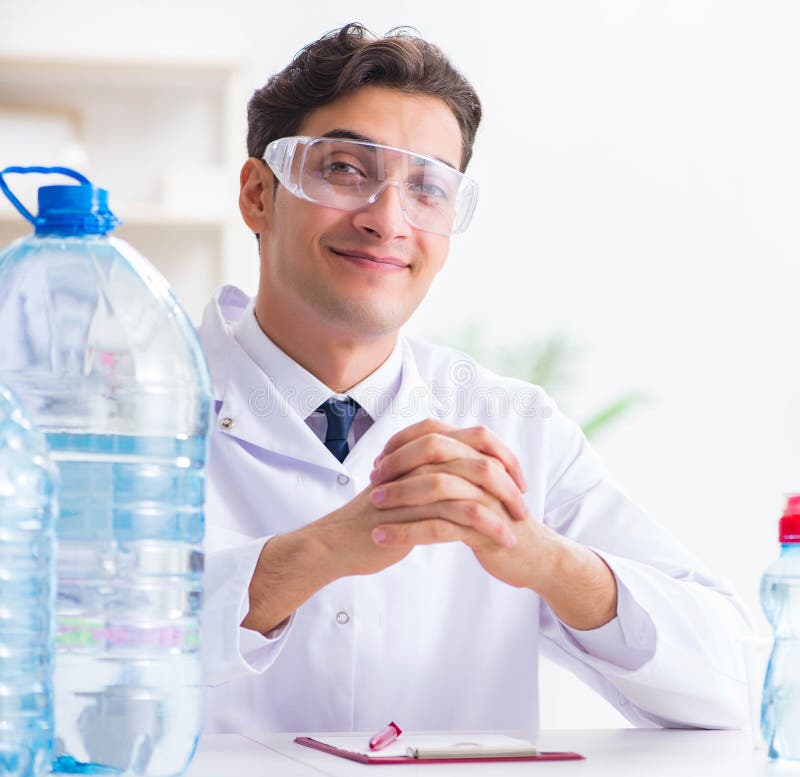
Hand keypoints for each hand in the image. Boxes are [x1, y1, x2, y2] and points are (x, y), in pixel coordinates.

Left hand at [366, 419, 616, 626]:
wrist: (535, 557)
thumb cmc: (498, 522)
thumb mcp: (477, 489)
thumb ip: (454, 470)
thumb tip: (417, 460)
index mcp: (479, 456)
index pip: (434, 431)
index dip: (403, 441)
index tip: (381, 458)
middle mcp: (482, 470)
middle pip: (433, 451)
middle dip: (397, 462)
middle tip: (373, 478)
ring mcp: (484, 498)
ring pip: (435, 487)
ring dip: (398, 494)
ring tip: (373, 505)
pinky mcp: (482, 529)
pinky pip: (438, 527)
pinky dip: (405, 531)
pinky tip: (382, 537)